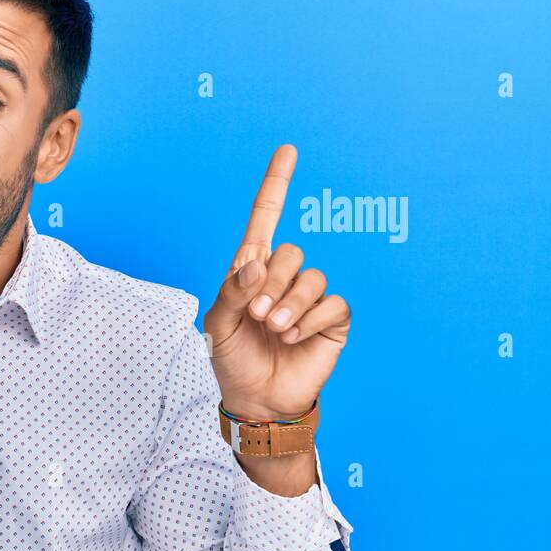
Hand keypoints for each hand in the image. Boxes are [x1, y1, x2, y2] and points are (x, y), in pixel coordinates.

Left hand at [202, 145, 351, 420]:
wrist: (256, 400)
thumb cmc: (233, 360)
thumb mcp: (219, 324)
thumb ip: (233, 291)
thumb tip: (256, 264)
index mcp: (252, 272)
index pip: (264, 221)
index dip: (276, 185)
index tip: (288, 151)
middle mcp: (283, 278)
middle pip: (289, 252)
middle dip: (272, 284)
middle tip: (259, 315)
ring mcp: (309, 298)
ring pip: (311, 276)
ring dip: (290, 305)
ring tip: (275, 329)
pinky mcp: (332, 320)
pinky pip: (332, 303)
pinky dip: (310, 320)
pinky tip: (294, 338)